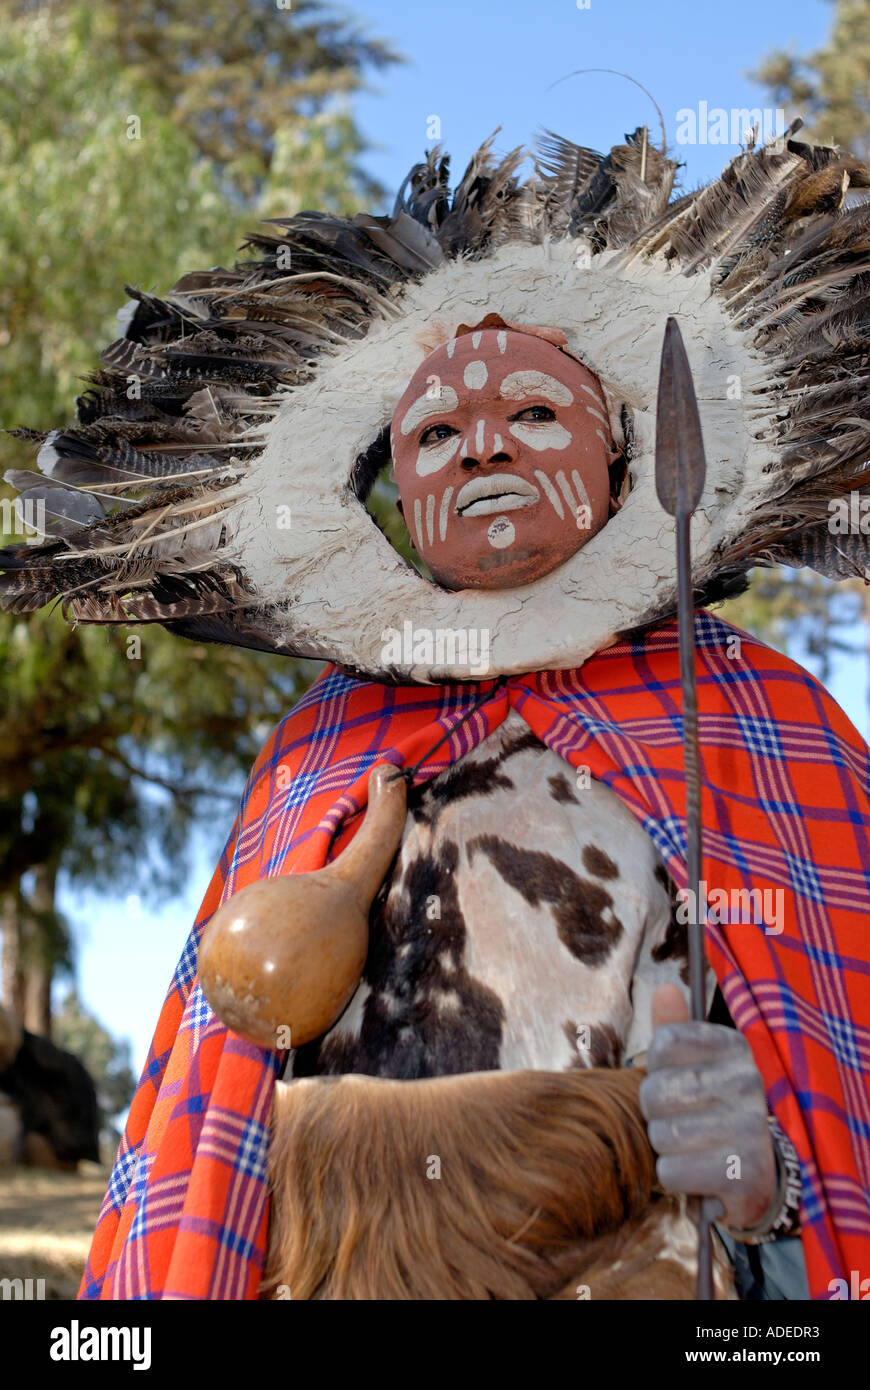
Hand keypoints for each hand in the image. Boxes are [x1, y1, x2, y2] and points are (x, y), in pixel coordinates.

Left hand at [639, 985, 776, 1230]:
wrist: (757, 1175)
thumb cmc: (712, 1111)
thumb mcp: (696, 1065)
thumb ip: (676, 1030)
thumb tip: (665, 989)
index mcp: (734, 1046)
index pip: (664, 1044)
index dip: (657, 1070)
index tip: (680, 1083)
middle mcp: (748, 1079)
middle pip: (656, 1092)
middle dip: (656, 1115)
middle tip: (682, 1122)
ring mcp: (750, 1126)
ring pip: (662, 1135)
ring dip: (666, 1149)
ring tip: (693, 1149)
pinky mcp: (744, 1172)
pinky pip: (672, 1172)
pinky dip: (676, 1178)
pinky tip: (700, 1174)